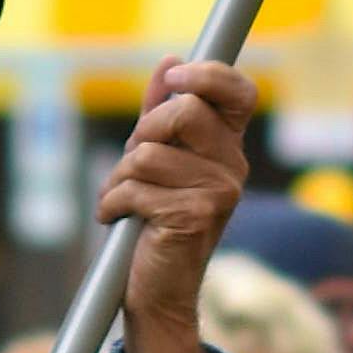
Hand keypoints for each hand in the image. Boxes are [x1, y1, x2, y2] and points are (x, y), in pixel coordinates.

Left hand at [105, 57, 267, 352]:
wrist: (158, 290)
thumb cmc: (154, 222)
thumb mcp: (158, 160)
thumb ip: (162, 111)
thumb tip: (170, 61)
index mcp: (227, 148)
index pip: (239, 93)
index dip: (208, 75)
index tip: (174, 81)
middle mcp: (233, 168)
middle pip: (183, 112)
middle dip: (142, 134)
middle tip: (133, 164)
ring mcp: (219, 193)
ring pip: (148, 153)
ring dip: (119, 178)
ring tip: (124, 202)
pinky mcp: (195, 216)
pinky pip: (135, 187)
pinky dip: (114, 203)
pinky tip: (120, 221)